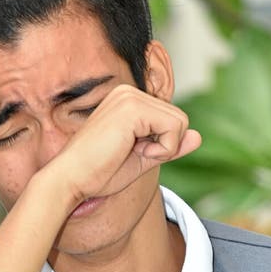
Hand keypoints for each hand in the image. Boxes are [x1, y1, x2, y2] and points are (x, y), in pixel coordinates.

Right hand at [46, 84, 201, 206]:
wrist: (72, 179)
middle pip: (180, 119)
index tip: (132, 154)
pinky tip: (137, 152)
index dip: (161, 146)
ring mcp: (130, 96)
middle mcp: (129, 92)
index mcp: (128, 101)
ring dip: (164, 148)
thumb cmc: (99, 173)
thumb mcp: (142, 160)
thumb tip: (198, 136)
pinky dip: (163, 148)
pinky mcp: (133, 107)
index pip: (170, 120)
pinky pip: (174, 127)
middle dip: (166, 146)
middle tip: (135, 155)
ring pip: (180, 122)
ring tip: (134, 153)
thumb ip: (169, 146)